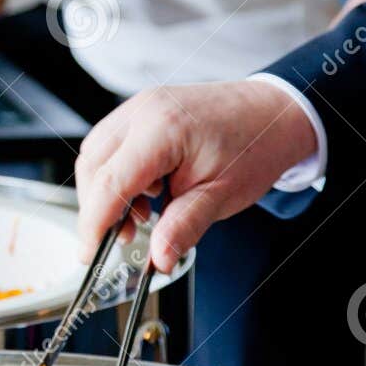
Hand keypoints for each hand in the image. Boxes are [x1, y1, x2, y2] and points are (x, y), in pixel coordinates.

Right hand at [73, 82, 319, 272]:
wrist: (274, 113)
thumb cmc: (254, 146)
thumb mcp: (221, 196)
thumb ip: (183, 228)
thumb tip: (158, 259)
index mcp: (163, 130)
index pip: (109, 183)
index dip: (93, 224)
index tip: (91, 255)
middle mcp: (143, 111)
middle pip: (92, 167)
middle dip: (97, 209)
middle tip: (124, 238)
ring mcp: (139, 106)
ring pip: (96, 155)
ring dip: (106, 192)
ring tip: (140, 216)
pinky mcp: (142, 111)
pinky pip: (111, 145)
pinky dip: (117, 174)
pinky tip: (144, 192)